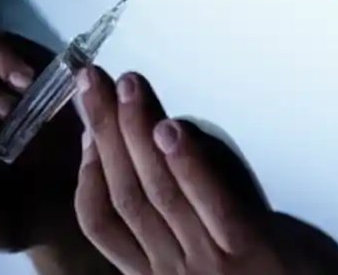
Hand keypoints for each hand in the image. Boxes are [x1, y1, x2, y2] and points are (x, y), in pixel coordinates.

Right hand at [73, 67, 292, 274]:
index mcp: (157, 273)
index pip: (100, 221)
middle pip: (124, 194)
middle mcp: (173, 274)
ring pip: (158, 192)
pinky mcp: (249, 255)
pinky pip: (212, 204)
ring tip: (128, 86)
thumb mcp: (213, 254)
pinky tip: (172, 128)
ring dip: (138, 131)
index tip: (87, 124)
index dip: (88, 169)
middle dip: (105, 130)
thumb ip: (184, 215)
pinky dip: (188, 163)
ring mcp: (208, 268)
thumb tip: (155, 144)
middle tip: (93, 81)